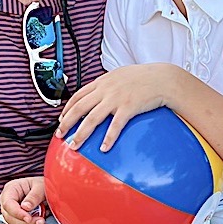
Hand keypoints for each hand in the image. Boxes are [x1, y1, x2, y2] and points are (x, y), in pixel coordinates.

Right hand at [0, 177, 48, 223]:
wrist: (49, 189)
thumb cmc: (43, 185)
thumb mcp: (41, 187)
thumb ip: (34, 196)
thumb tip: (25, 207)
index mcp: (11, 189)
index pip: (8, 204)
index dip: (17, 213)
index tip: (29, 218)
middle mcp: (7, 201)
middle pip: (10, 217)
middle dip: (26, 223)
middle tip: (41, 221)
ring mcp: (11, 212)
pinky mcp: (17, 220)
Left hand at [57, 64, 182, 151]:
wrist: (162, 78)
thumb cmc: (144, 78)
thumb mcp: (120, 75)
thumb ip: (108, 84)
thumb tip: (99, 93)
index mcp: (103, 82)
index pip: (78, 95)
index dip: (67, 109)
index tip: (61, 119)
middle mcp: (106, 90)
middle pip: (79, 108)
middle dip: (66, 123)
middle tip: (60, 135)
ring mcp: (116, 99)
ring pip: (92, 119)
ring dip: (81, 134)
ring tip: (74, 146)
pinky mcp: (128, 108)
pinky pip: (115, 126)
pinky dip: (108, 138)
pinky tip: (103, 148)